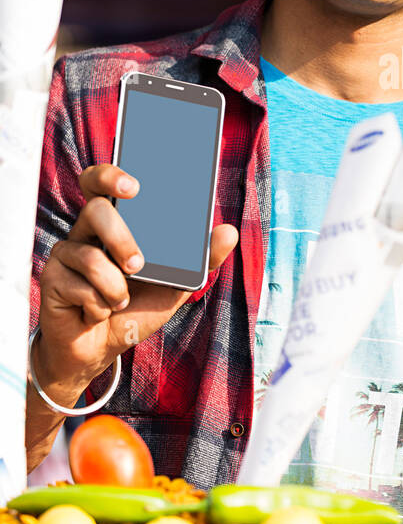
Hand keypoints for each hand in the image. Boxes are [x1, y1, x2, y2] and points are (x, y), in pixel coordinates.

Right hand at [36, 163, 237, 400]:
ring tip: (120, 301)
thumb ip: (200, 260)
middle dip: (121, 238)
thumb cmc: (135, 308)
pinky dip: (99, 306)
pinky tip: (96, 313)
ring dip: (114, 287)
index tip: (134, 185)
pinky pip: (80, 286)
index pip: (103, 183)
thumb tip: (229, 231)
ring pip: (89, 254)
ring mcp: (67, 254)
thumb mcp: (174, 285)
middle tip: (138, 265)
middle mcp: (87, 232)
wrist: (101, 349)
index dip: (111, 174)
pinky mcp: (52, 279)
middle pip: (96, 210)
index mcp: (114, 223)